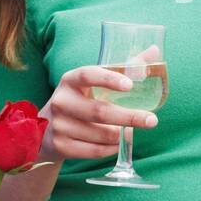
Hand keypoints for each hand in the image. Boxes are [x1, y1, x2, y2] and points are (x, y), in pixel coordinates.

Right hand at [36, 47, 160, 162]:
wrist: (46, 129)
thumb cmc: (80, 100)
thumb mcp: (94, 83)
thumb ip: (124, 67)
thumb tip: (155, 50)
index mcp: (70, 80)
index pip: (88, 75)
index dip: (109, 79)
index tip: (130, 85)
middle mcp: (61, 101)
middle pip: (99, 111)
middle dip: (129, 117)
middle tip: (152, 121)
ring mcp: (59, 125)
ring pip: (101, 134)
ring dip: (121, 135)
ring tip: (129, 132)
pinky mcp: (61, 146)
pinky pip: (95, 151)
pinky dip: (111, 149)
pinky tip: (116, 144)